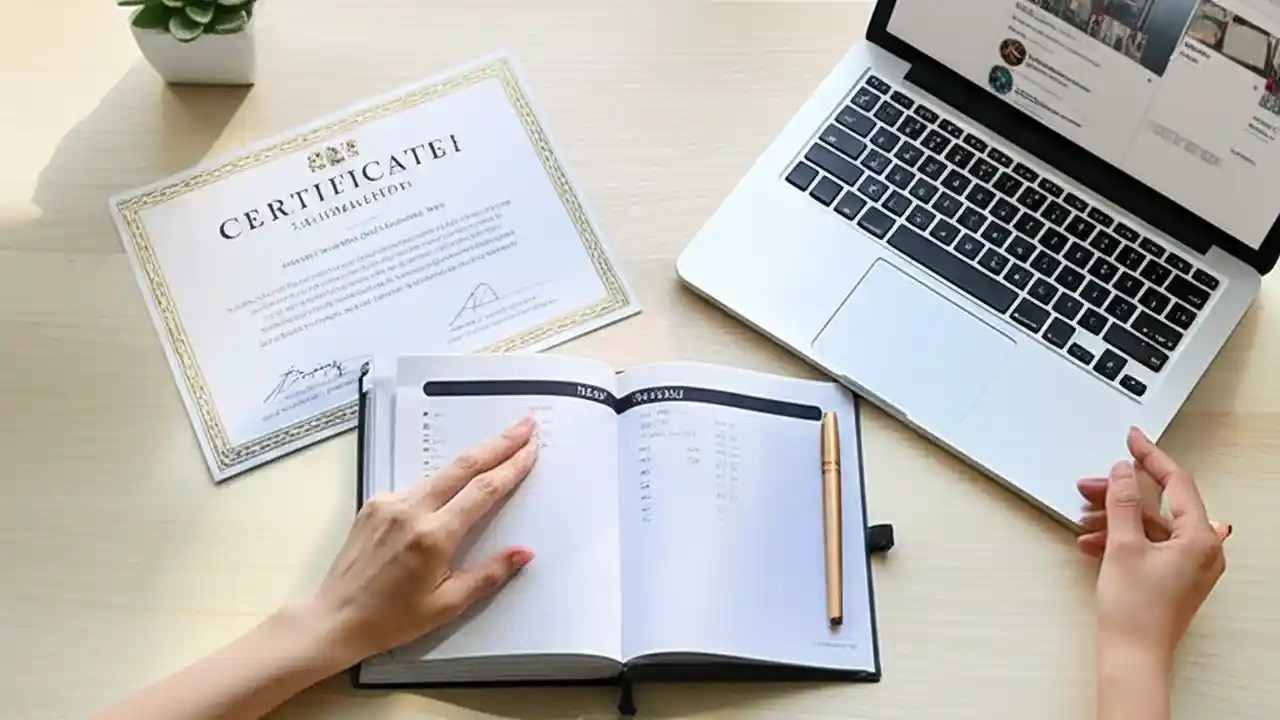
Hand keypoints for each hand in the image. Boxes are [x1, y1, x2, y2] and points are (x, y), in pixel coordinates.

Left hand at [304, 416, 538, 665]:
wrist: (334, 619)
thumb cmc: (390, 619)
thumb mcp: (447, 605)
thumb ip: (488, 575)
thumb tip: (523, 552)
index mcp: (432, 537)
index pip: (482, 492)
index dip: (510, 467)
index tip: (530, 450)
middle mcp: (410, 511)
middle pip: (463, 466)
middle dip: (498, 443)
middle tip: (524, 426)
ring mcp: (389, 503)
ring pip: (439, 473)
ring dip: (471, 459)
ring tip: (497, 449)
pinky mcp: (374, 504)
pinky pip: (416, 486)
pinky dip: (440, 482)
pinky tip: (451, 487)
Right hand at [1076, 427, 1227, 663]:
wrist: (1132, 656)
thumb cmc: (1135, 611)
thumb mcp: (1123, 545)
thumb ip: (1124, 501)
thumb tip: (1124, 471)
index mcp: (1199, 537)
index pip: (1176, 482)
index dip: (1150, 457)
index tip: (1132, 439)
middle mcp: (1201, 549)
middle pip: (1160, 504)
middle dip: (1122, 493)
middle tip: (1091, 485)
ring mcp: (1187, 564)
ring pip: (1150, 525)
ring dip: (1116, 517)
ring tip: (1085, 516)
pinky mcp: (1172, 576)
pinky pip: (1146, 544)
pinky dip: (1120, 539)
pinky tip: (1092, 542)